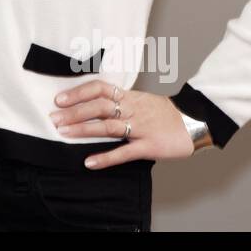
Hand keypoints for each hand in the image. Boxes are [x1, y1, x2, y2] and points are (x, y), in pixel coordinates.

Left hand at [48, 82, 197, 169]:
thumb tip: (96, 103)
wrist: (197, 122)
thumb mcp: (143, 101)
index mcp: (130, 97)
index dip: (79, 93)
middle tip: (54, 118)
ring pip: (108, 126)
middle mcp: (133, 110)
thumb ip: (122, 102)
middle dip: (74, 112)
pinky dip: (106, 157)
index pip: (100, 89)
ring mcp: (141, 128)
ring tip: (63, 133)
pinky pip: (124, 152)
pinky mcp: (149, 146)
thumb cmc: (167, 114)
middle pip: (99, 107)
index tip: (60, 99)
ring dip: (83, 130)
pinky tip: (89, 161)